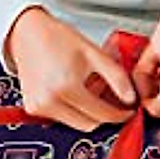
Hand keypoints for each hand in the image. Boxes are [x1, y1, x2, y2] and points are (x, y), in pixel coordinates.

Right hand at [6, 7, 136, 130]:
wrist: (28, 34)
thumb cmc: (59, 39)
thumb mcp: (94, 53)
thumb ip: (117, 77)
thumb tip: (131, 98)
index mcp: (67, 87)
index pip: (101, 114)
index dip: (120, 115)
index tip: (130, 110)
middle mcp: (49, 102)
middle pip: (89, 124)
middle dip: (105, 115)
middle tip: (115, 99)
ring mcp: (38, 108)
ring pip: (75, 123)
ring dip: (89, 113)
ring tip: (93, 89)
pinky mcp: (32, 109)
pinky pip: (61, 118)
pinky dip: (74, 110)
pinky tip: (78, 91)